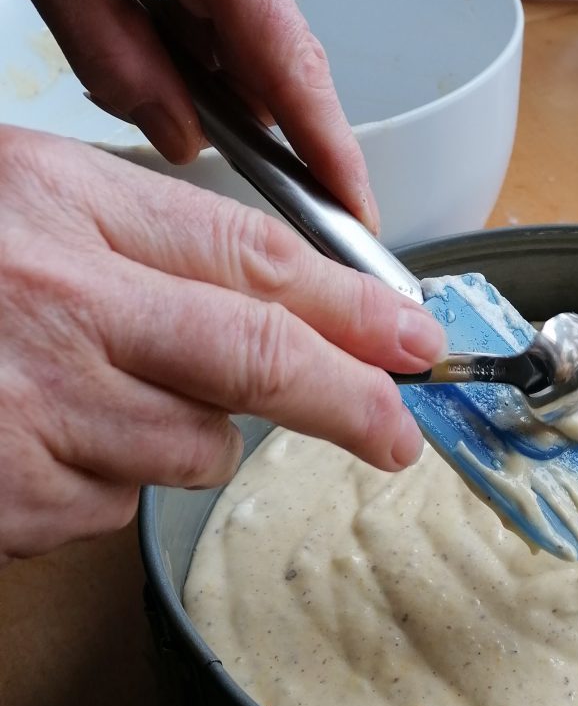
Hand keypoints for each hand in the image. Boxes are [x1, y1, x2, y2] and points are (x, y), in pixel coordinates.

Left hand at [0, 0, 377, 228]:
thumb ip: (119, 69)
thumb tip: (184, 138)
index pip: (290, 60)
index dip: (327, 146)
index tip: (356, 212)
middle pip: (278, 54)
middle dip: (238, 106)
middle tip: (185, 128)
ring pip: (253, 33)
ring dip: (204, 64)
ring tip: (123, 28)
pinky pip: (237, 3)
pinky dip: (198, 32)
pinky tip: (140, 10)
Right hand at [0, 127, 445, 565]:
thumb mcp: (16, 204)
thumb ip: (132, 236)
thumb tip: (269, 292)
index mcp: (64, 201)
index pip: (253, 255)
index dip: (351, 303)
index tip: (409, 333)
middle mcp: (62, 300)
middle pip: (261, 359)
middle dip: (352, 399)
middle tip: (398, 429)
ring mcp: (41, 406)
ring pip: (197, 445)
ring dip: (188, 436)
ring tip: (94, 399)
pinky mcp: (21, 497)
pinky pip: (115, 504)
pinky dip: (101, 482)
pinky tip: (38, 443)